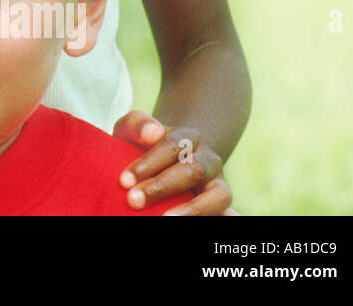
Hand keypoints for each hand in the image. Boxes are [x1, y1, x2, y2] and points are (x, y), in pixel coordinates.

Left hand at [113, 110, 236, 215]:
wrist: (167, 161)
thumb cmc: (144, 146)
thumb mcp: (134, 130)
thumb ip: (138, 124)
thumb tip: (153, 133)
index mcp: (188, 137)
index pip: (172, 146)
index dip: (148, 163)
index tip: (124, 181)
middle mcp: (208, 159)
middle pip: (192, 170)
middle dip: (161, 187)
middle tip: (134, 200)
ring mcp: (218, 183)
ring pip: (219, 195)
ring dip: (193, 209)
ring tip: (166, 219)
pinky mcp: (221, 204)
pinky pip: (229, 213)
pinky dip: (227, 219)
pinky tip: (214, 228)